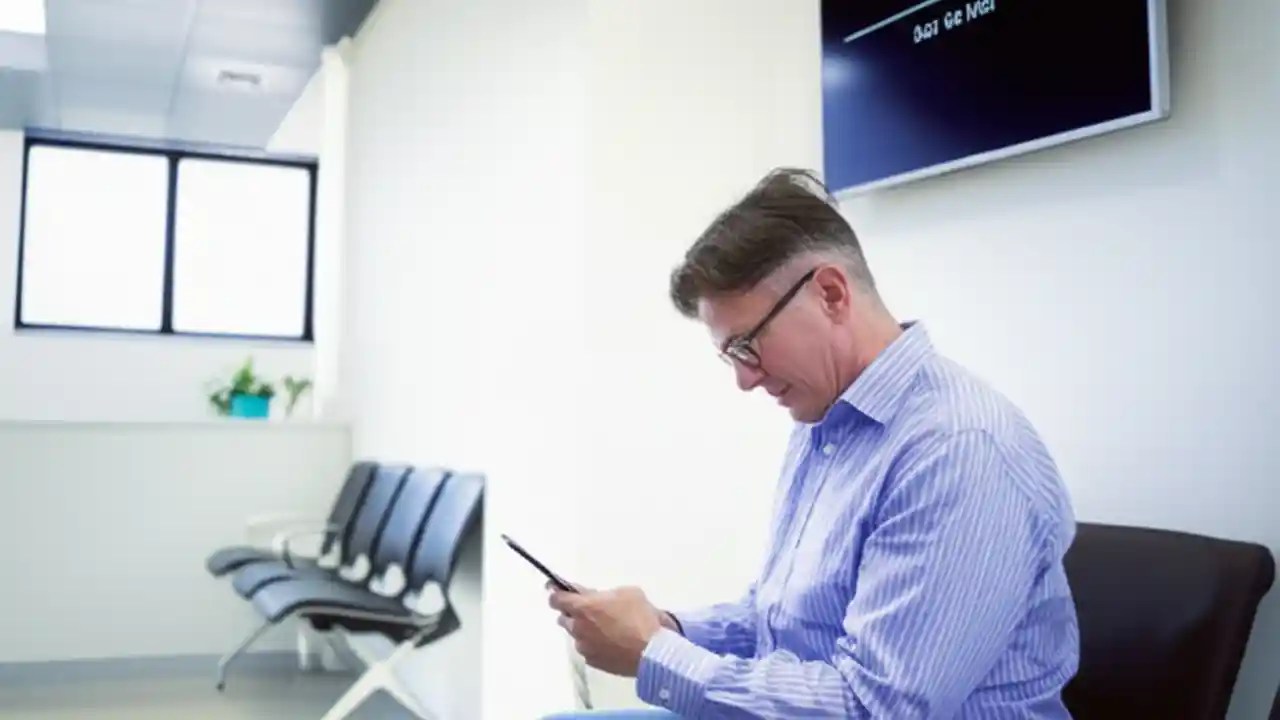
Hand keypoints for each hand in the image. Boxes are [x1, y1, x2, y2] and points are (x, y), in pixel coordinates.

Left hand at [548, 586, 663, 676]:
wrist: (653, 651)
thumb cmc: (641, 617)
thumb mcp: (626, 593)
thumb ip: (603, 594)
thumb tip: (592, 597)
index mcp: (583, 607)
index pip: (556, 599)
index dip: (556, 594)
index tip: (558, 591)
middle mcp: (578, 628)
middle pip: (564, 618)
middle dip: (573, 613)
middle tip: (590, 611)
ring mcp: (584, 647)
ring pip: (576, 636)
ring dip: (584, 630)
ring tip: (605, 630)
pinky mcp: (593, 662)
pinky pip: (588, 649)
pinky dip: (594, 645)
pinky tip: (611, 644)